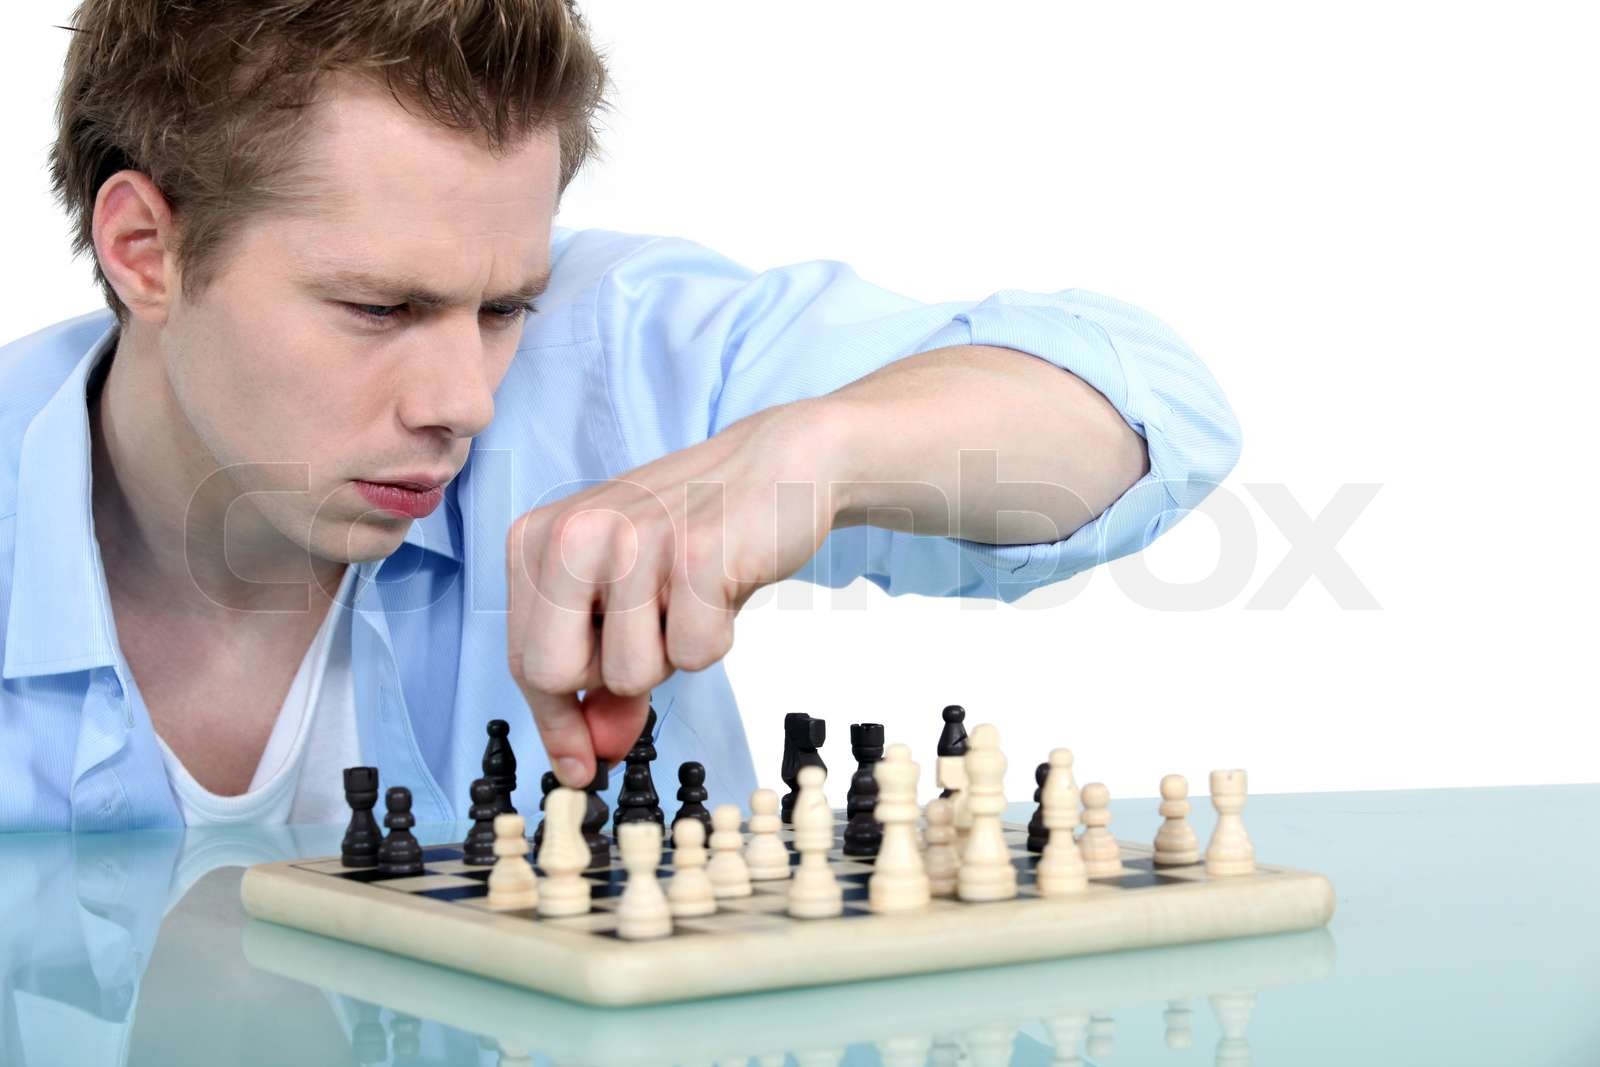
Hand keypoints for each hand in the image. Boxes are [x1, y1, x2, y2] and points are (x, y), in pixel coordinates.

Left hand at [506, 397, 850, 785]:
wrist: (778, 464)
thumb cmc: (696, 534)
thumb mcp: (629, 602)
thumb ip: (601, 680)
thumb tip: (588, 761)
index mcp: (537, 539)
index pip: (523, 660)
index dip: (554, 720)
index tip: (580, 763)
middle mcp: (571, 533)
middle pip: (552, 674)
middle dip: (607, 686)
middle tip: (652, 639)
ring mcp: (631, 539)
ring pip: (628, 672)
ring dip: (671, 655)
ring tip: (690, 597)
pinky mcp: (694, 552)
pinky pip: (693, 654)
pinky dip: (716, 638)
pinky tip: (722, 586)